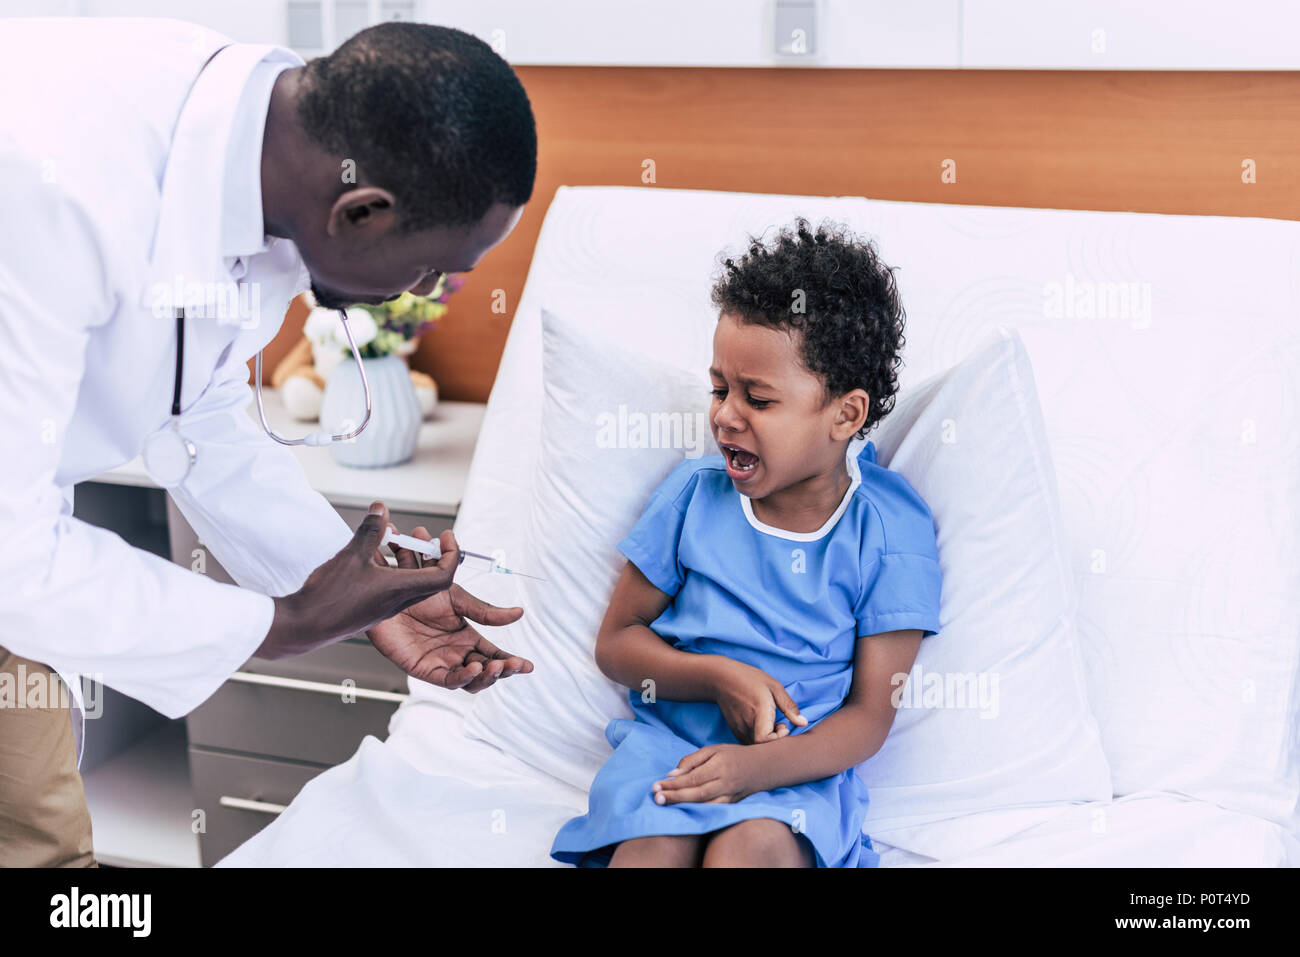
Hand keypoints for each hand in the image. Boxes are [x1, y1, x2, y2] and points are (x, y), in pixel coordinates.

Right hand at [259, 501, 462, 659]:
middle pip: (429, 578)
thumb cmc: (329, 597)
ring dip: (406, 559)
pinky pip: (390, 588)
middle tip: (417, 535)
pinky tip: (371, 556)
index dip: (451, 554)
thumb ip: (371, 531)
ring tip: (391, 537)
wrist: (304, 626)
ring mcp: (384, 608)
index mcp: (401, 590)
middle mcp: (398, 602)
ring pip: (407, 582)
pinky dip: (390, 569)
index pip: (444, 576)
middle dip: (427, 553)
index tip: (446, 536)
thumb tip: (381, 509)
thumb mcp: (353, 555)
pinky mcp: (370, 610)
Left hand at [366, 519, 531, 692]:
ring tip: (496, 666)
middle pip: (486, 671)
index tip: (528, 665)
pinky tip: (474, 668)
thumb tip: (519, 614)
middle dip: (503, 671)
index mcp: (467, 637)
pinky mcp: (423, 669)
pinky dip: (463, 677)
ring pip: (470, 680)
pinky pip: (447, 680)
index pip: (494, 654)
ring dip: (487, 677)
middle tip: (513, 665)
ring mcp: (441, 662)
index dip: (512, 662)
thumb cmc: (418, 592)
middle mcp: (456, 652)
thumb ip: (486, 611)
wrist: (387, 589)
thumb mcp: (459, 599)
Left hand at [651, 744, 760, 804]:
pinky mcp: (731, 804)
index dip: (673, 784)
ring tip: (664, 804)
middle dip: (674, 796)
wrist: (763, 767)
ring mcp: (729, 796)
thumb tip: (671, 774)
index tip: (656, 786)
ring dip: (683, 805)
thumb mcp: (713, 750)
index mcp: (719, 766)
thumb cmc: (734, 755)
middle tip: (656, 798)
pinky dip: (697, 811)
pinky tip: (683, 810)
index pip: (692, 778)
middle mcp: (725, 783)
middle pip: (696, 793)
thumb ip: (692, 761)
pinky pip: (712, 810)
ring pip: (704, 804)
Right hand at [710, 658, 806, 744]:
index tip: (784, 726)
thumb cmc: (750, 679)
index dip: (777, 740)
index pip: (764, 741)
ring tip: (772, 724)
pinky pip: (749, 743)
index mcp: (758, 713)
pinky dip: (759, 739)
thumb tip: (804, 723)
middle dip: (776, 740)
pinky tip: (762, 726)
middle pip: (762, 748)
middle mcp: (746, 725)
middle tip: (781, 725)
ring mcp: (739, 730)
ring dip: (768, 740)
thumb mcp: (774, 687)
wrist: (721, 679)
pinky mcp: (735, 731)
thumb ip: (789, 706)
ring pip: (756, 747)